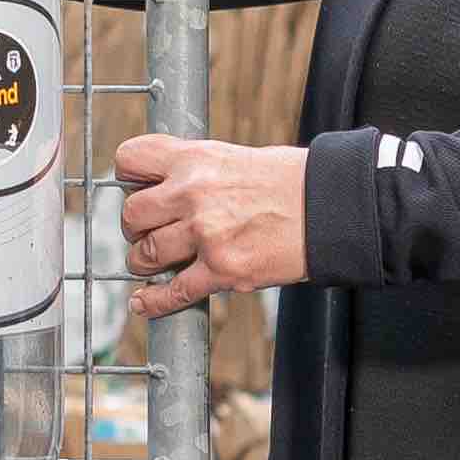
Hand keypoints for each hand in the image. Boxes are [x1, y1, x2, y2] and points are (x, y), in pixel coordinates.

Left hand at [115, 131, 305, 316]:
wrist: (330, 207)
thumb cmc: (290, 180)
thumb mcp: (235, 156)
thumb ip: (197, 170)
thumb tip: (169, 185)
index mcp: (194, 159)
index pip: (131, 160)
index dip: (128, 177)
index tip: (136, 189)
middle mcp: (192, 195)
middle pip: (131, 214)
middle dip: (135, 227)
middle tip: (147, 233)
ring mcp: (206, 235)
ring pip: (146, 254)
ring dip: (145, 262)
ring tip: (154, 263)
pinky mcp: (222, 270)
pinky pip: (173, 292)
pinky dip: (154, 302)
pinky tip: (144, 303)